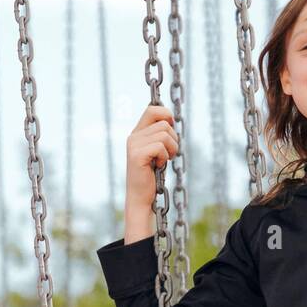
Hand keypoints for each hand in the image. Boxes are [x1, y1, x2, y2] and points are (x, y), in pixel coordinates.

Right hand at [124, 105, 178, 243]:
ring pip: (164, 134)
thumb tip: (171, 118)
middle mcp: (133, 136)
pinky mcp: (136, 155)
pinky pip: (160, 146)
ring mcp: (133, 145)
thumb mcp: (156, 152)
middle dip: (174, 138)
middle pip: (163, 122)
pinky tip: (159, 166)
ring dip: (172, 149)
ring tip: (165, 161)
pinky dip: (165, 157)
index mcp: (137, 133)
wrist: (141, 198)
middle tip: (171, 153)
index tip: (172, 129)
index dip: (166, 115)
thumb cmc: (151, 177)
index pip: (152, 109)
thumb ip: (159, 135)